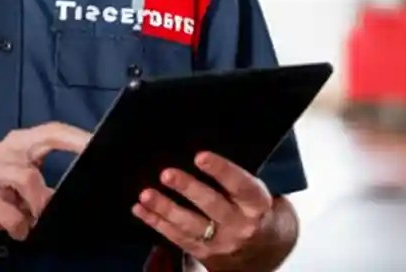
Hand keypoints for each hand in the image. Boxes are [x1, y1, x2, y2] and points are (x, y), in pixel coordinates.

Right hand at [0, 122, 89, 248]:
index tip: (101, 142)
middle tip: (90, 169)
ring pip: (27, 176)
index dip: (77, 135)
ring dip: (40, 203)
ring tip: (38, 220)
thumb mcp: (15, 195)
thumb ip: (43, 192)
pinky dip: (18, 225)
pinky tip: (18, 232)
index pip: (51, 131)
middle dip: (71, 147)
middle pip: (43, 139)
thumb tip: (79, 196)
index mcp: (15, 148)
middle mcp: (3, 153)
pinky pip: (6, 210)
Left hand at [132, 152, 275, 269]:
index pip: (241, 186)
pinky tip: (140, 209)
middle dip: (188, 189)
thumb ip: (234, 178)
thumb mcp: (256, 193)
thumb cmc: (255, 210)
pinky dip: (156, 222)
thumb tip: (200, 152)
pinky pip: (177, 237)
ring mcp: (221, 242)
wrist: (264, 252)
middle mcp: (240, 225)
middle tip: (166, 174)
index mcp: (257, 205)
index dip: (222, 170)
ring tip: (146, 194)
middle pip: (213, 206)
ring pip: (190, 225)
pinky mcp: (204, 253)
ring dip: (165, 208)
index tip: (200, 156)